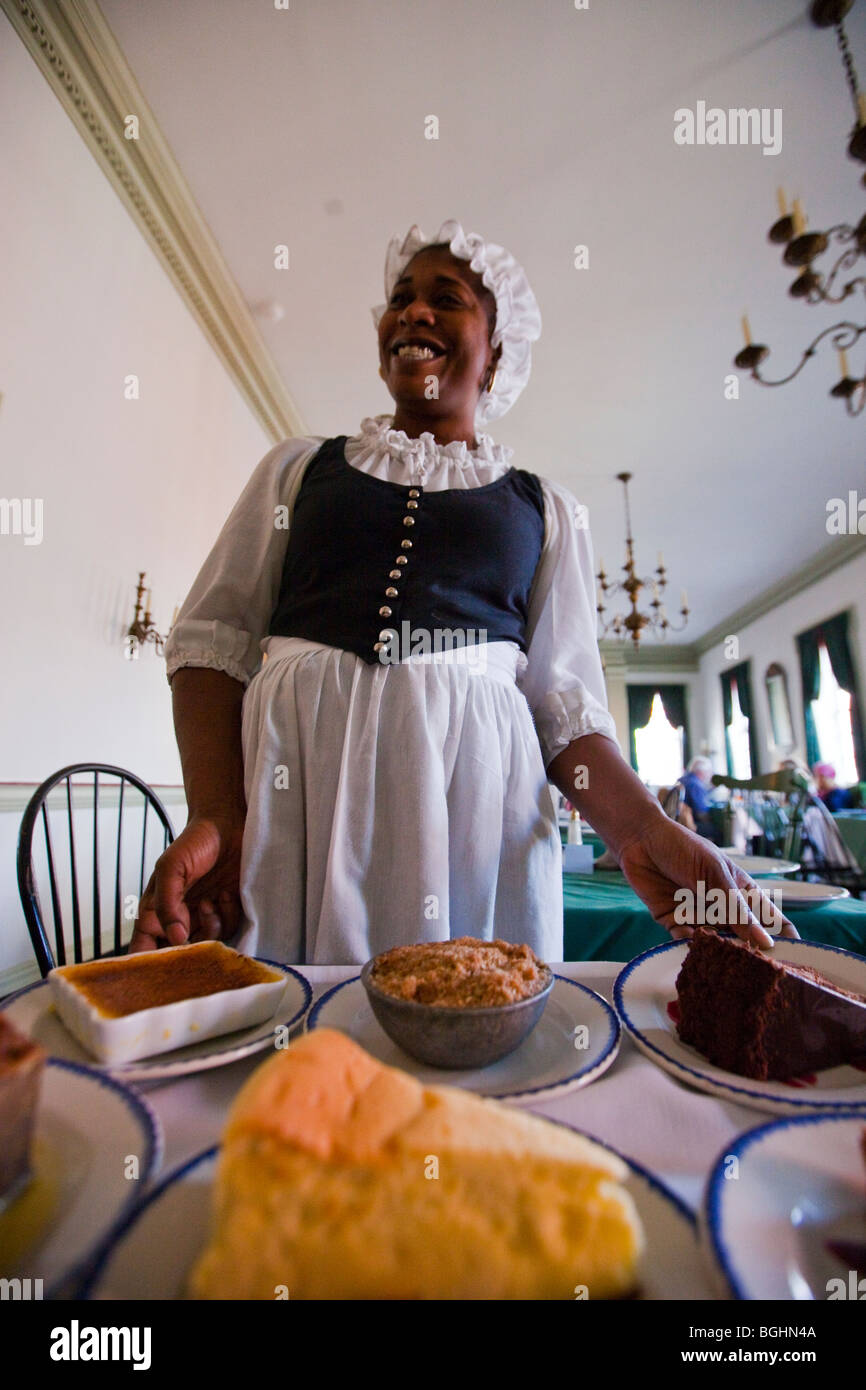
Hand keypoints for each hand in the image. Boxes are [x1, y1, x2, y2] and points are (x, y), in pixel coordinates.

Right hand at [128, 813, 244, 952]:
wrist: (228, 824)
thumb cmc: (193, 841)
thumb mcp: (171, 867)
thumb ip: (167, 903)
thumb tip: (176, 937)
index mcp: (155, 911)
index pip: (143, 949)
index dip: (148, 965)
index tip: (161, 971)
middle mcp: (178, 919)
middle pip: (178, 955)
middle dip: (189, 950)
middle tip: (197, 932)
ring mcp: (203, 918)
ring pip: (205, 946)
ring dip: (211, 927)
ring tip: (211, 901)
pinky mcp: (227, 913)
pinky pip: (228, 931)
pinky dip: (228, 916)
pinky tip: (226, 895)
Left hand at [617, 817, 798, 948]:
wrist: (640, 840)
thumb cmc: (683, 847)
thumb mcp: (714, 874)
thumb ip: (736, 908)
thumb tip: (765, 942)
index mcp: (742, 892)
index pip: (772, 920)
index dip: (786, 940)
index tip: (797, 961)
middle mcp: (724, 908)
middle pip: (745, 939)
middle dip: (752, 955)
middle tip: (760, 974)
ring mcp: (700, 917)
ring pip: (717, 945)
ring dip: (721, 953)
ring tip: (728, 966)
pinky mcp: (675, 923)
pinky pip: (686, 943)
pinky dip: (691, 947)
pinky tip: (694, 946)